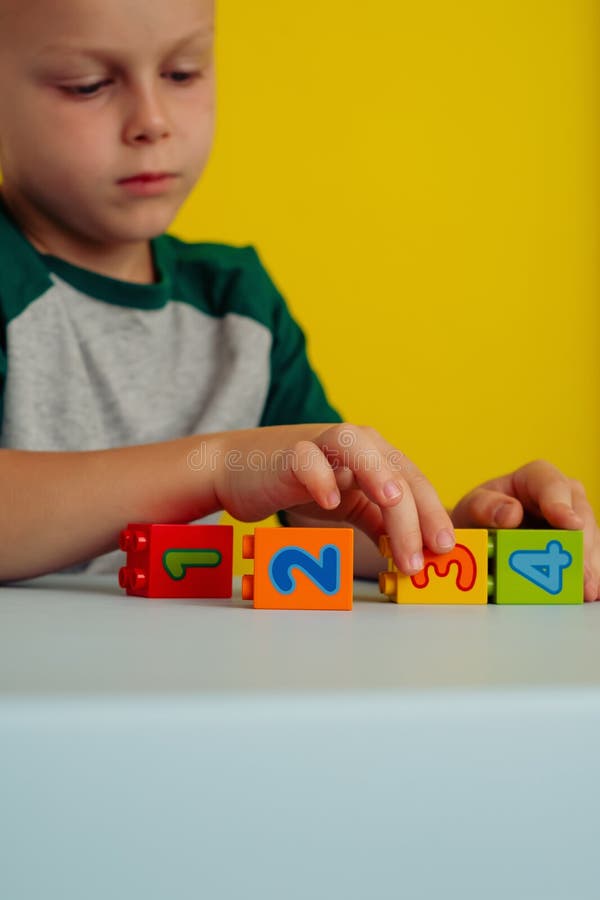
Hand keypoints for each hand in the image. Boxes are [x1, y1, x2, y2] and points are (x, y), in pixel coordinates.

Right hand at [213, 423, 455, 575]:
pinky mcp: (289, 453)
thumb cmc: (297, 483)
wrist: (238, 469)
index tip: (445, 551)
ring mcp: (322, 444)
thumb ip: (379, 521)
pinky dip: (320, 476)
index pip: (415, 484)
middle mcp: (357, 444)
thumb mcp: (349, 503)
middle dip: (413, 515)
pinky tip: (330, 500)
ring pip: (360, 451)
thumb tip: (413, 551)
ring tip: (394, 504)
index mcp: (376, 457)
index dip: (432, 515)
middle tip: (419, 559)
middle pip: (396, 472)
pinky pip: (308, 459)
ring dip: (379, 475)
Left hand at [451, 459, 599, 601]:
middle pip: (580, 515)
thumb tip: (511, 513)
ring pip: (589, 540)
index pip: (552, 484)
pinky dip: (586, 576)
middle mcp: (562, 496)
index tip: (569, 524)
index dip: (561, 504)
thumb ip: (485, 506)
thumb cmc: (480, 514)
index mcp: (535, 478)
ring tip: (585, 589)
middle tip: (579, 570)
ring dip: (588, 565)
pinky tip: (586, 592)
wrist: (479, 536)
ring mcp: (572, 522)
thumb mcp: (472, 507)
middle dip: (580, 545)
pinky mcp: (576, 546)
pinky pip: (588, 559)